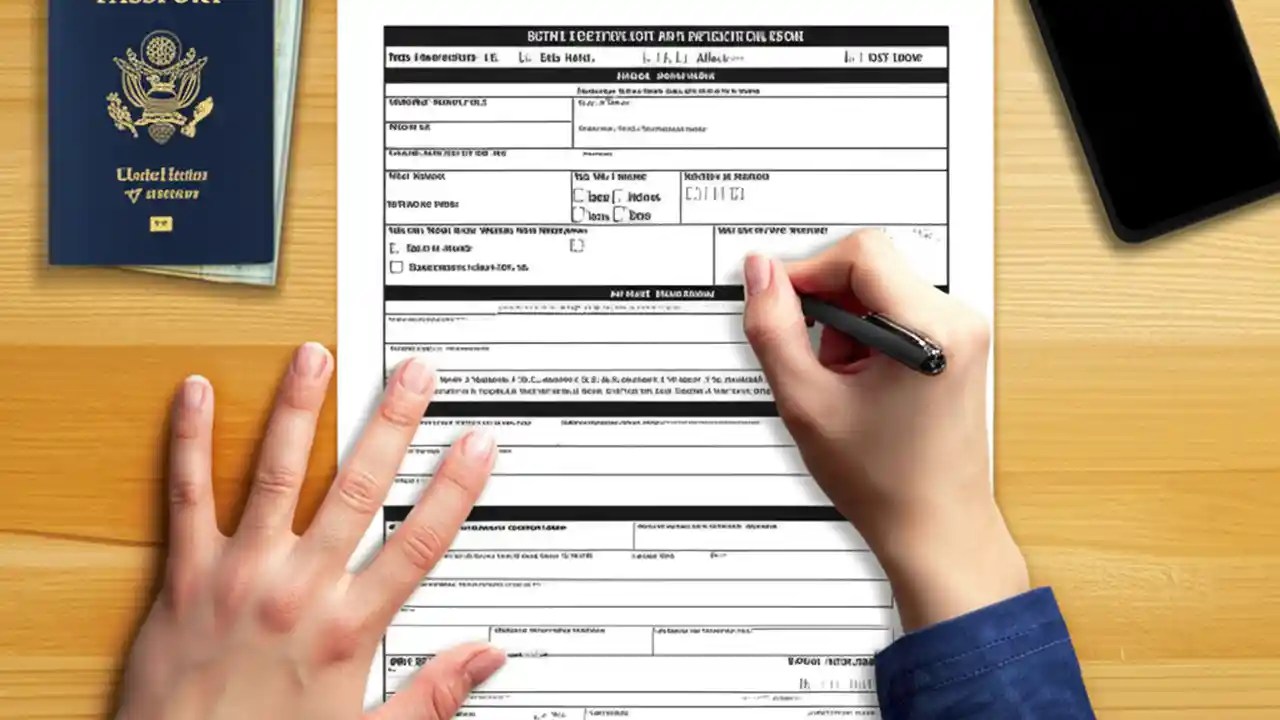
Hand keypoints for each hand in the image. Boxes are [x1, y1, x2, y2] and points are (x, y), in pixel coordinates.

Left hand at [117, 344, 503, 719]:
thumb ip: (432, 695)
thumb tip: (486, 660)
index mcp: (347, 628)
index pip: (418, 542)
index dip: (454, 488)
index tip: (477, 446)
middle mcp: (299, 589)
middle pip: (357, 489)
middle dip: (392, 425)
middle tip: (413, 375)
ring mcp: (241, 573)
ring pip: (276, 473)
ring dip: (297, 410)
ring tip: (312, 358)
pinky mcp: (186, 574)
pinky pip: (188, 496)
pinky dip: (190, 442)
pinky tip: (195, 394)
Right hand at [742, 231, 1027, 630]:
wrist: (935, 528)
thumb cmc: (888, 483)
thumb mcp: (807, 402)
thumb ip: (774, 330)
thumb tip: (761, 275)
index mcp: (933, 328)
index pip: (860, 253)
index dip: (808, 271)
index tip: (779, 302)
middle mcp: (958, 321)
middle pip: (870, 267)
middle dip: (828, 309)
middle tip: (817, 363)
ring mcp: (962, 333)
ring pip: (879, 291)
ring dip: (845, 328)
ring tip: (844, 384)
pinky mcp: (955, 346)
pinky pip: (895, 314)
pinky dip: (865, 340)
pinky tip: (862, 386)